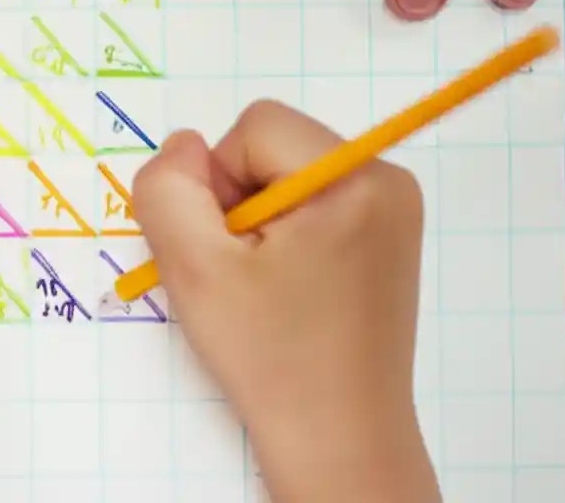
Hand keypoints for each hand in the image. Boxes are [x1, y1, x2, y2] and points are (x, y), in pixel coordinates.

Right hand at [132, 101, 439, 502]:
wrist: (338, 438)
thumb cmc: (270, 356)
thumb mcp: (193, 268)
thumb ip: (168, 190)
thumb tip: (183, 146)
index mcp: (352, 178)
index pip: (255, 127)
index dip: (219, 182)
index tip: (228, 249)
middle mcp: (388, 178)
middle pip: (275, 145)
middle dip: (240, 198)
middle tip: (243, 272)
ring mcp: (396, 209)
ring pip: (289, 172)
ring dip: (258, 218)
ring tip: (266, 284)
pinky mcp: (389, 236)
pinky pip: (315, 201)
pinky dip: (286, 233)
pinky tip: (288, 287)